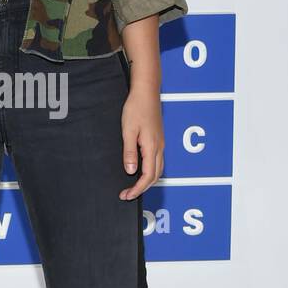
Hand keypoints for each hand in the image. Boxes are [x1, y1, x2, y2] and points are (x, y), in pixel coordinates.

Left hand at [119, 84, 163, 199]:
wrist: (146, 92)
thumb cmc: (136, 108)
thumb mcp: (128, 131)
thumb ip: (129, 152)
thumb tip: (130, 171)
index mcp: (152, 147)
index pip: (147, 176)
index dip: (137, 189)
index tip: (127, 196)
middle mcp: (159, 148)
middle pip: (155, 176)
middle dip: (142, 188)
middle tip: (127, 194)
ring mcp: (160, 144)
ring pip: (157, 169)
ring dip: (147, 181)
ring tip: (132, 186)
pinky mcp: (158, 139)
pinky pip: (157, 161)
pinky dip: (150, 171)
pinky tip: (140, 171)